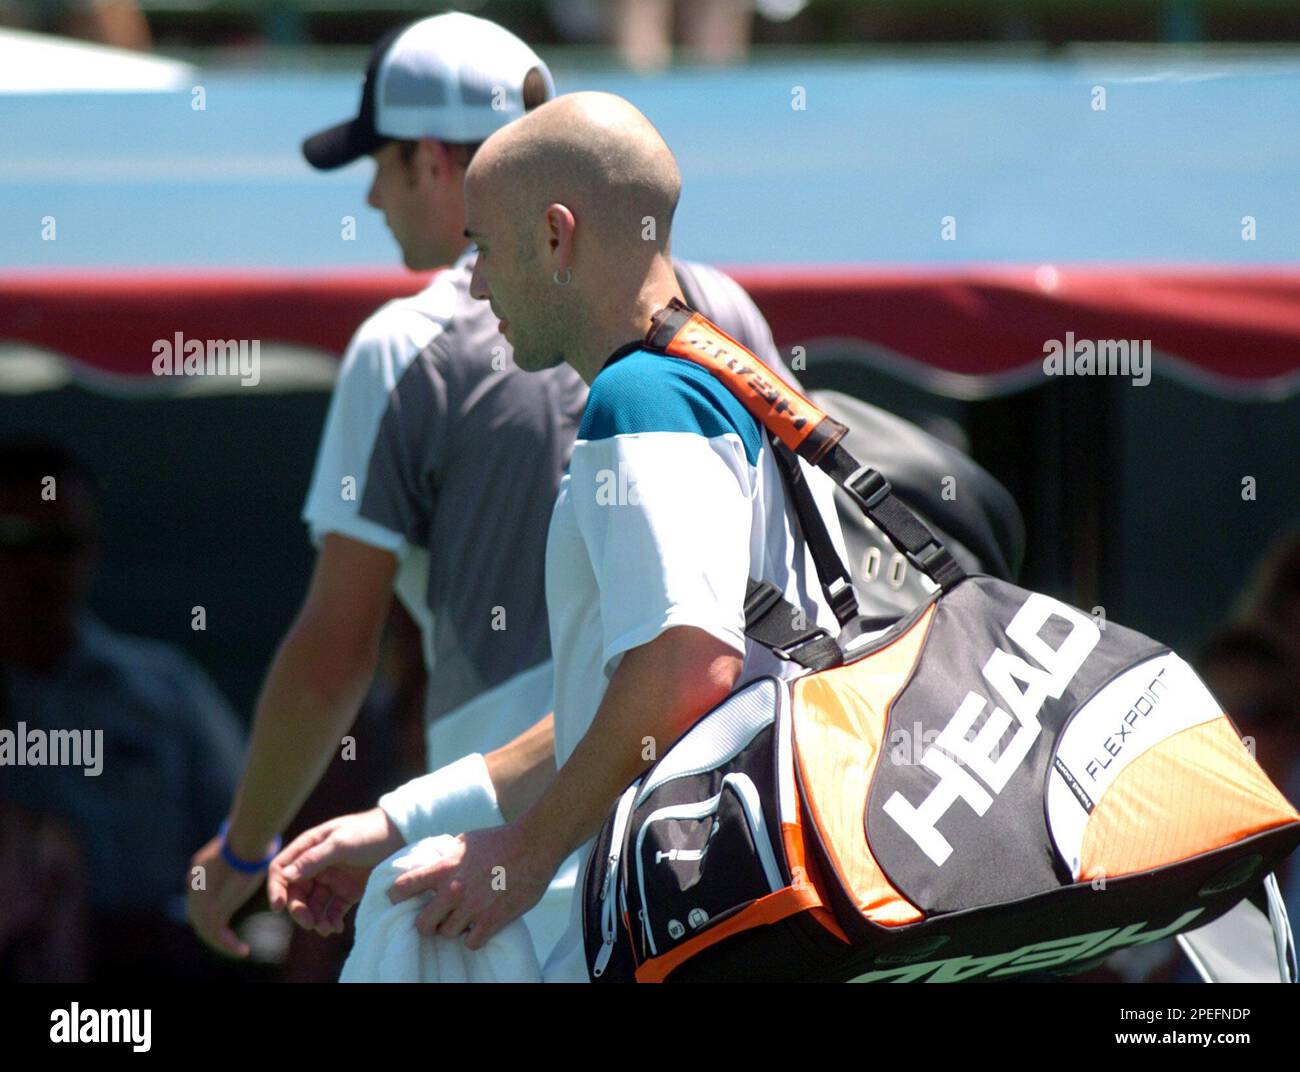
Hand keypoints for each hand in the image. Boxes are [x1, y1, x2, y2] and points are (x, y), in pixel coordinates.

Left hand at [186, 831, 275, 957]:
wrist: (244, 844)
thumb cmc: (250, 841)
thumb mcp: (241, 850)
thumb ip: (239, 858)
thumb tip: (252, 852)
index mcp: (198, 871)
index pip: (198, 898)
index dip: (210, 910)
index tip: (225, 918)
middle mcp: (194, 887)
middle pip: (198, 916)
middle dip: (213, 929)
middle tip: (230, 940)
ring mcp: (200, 901)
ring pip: (206, 930)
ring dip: (222, 942)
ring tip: (240, 950)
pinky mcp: (211, 912)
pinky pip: (218, 936)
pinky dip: (230, 946)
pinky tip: (244, 950)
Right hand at [268, 808, 404, 936]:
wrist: (401, 836)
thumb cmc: (369, 832)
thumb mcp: (342, 843)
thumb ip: (314, 858)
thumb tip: (286, 876)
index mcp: (309, 847)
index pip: (281, 869)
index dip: (276, 888)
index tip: (279, 907)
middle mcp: (316, 864)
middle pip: (296, 892)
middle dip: (299, 910)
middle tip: (309, 923)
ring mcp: (332, 878)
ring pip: (313, 905)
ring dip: (315, 919)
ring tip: (326, 929)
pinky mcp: (347, 891)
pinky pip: (331, 910)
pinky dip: (330, 921)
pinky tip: (336, 928)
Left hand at [388, 821, 561, 949]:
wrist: (534, 845)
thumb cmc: (500, 839)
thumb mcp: (465, 841)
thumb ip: (446, 858)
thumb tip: (430, 866)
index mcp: (445, 867)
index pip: (403, 887)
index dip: (396, 896)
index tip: (399, 899)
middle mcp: (454, 890)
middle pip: (422, 924)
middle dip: (426, 923)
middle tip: (434, 918)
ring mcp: (473, 907)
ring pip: (446, 934)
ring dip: (453, 929)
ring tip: (462, 919)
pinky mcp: (493, 920)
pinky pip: (471, 943)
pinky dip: (474, 937)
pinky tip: (479, 926)